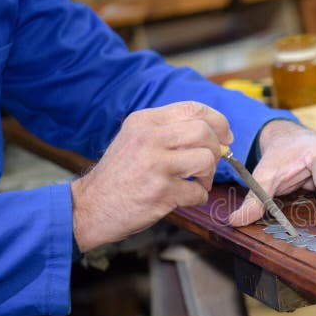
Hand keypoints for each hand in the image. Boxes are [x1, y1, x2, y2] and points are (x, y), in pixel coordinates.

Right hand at [71, 101, 231, 251]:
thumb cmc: (119, 175)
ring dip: (209, 175)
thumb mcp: (135, 139)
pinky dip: (198, 197)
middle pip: (204, 133)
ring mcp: (155, 165)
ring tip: (197, 183)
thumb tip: (213, 132)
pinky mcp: (160, 192)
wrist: (89, 206)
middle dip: (216, 150)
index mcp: (144, 122)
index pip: (192, 109)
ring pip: (206, 159)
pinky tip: (185, 198)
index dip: (218, 121)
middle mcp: (149, 138)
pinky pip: (198, 191)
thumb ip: (168, 131)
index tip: (226, 136)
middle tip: (209, 165)